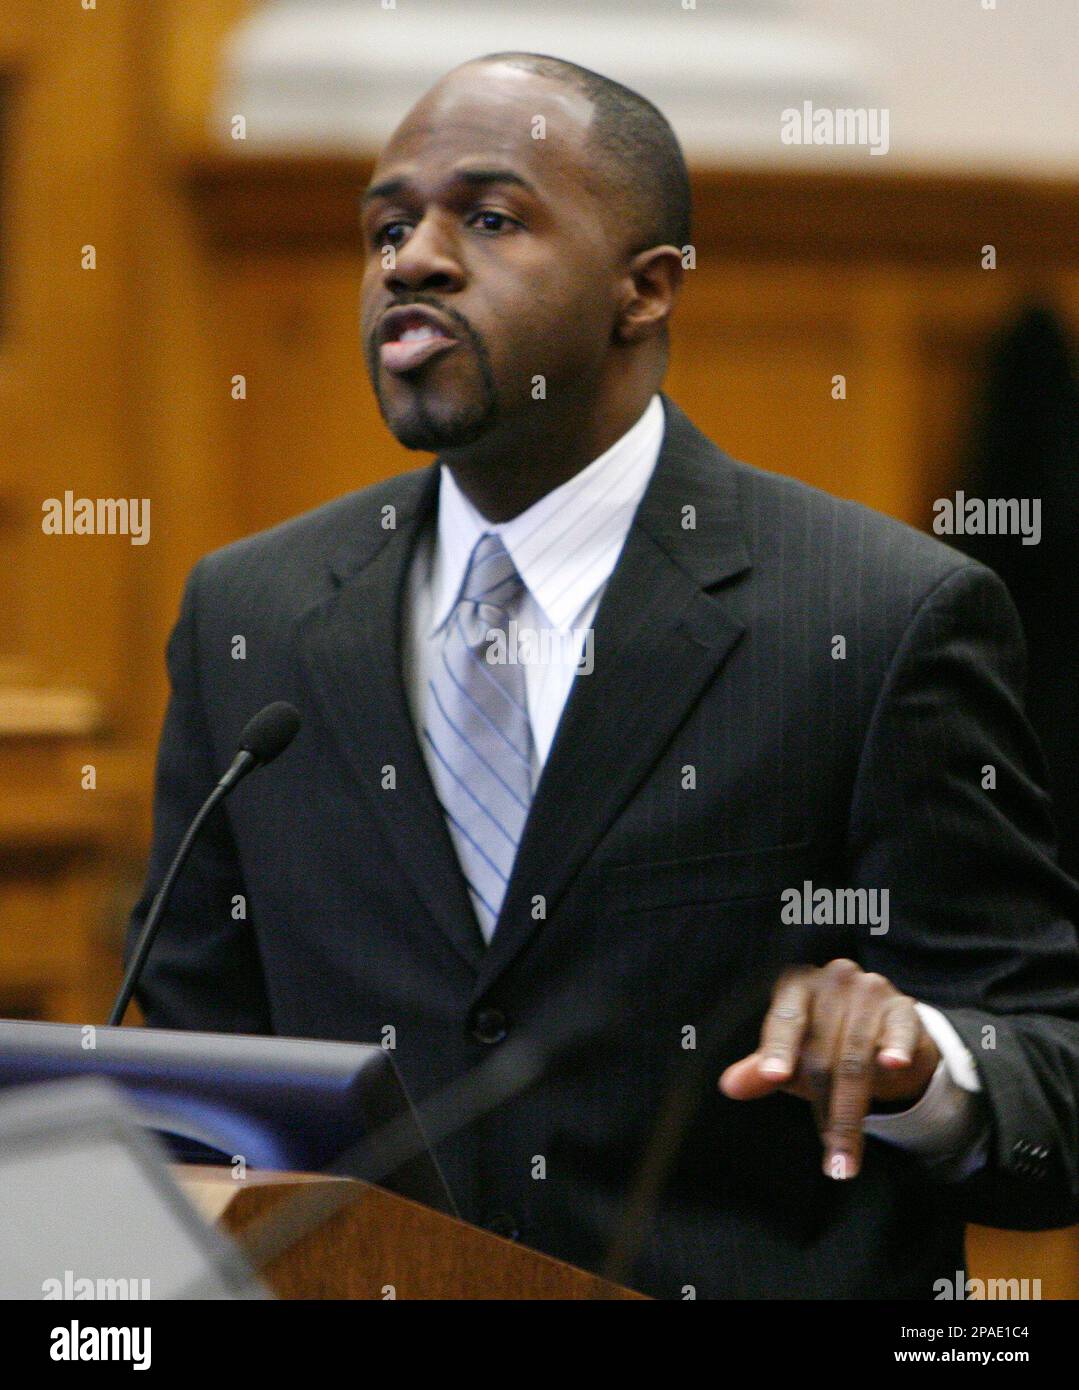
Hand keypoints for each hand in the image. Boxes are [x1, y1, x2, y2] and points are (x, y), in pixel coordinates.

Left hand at [718, 959, 939, 1178]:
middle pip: (824, 1050)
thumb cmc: (826, 1042)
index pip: (785, 1019)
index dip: (778, 1049)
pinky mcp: (903, 1007)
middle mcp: (832, 980)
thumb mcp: (792, 1058)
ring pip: (857, 1055)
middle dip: (825, 1108)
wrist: (882, 1032)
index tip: (774, 1077)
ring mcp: (870, 990)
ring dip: (852, 1111)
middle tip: (828, 1156)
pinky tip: (893, 1064)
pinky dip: (895, 1047)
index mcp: (797, 987)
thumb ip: (761, 1071)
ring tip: (846, 1153)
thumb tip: (730, 1086)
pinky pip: (899, 1030)